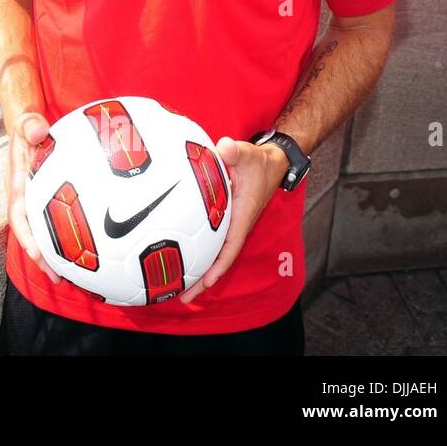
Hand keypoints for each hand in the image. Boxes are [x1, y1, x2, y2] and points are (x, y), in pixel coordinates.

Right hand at [6, 110, 61, 284]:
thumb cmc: (27, 128)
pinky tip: (88, 250)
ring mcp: (36, 202)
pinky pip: (56, 223)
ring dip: (54, 255)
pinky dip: (67, 238)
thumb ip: (30, 125)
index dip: (26, 235)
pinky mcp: (47, 201)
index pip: (17, 214)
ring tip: (74, 276)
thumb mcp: (26, 123)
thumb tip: (38, 130)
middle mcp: (24, 198)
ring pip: (43, 233)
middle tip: (59, 277)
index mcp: (17, 185)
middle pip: (31, 233)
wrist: (27, 127)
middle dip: (41, 257)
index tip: (36, 253)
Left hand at [178, 136, 286, 302]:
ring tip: (176, 288)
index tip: (206, 281)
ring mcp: (228, 224)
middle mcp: (235, 225)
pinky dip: (197, 252)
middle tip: (182, 298)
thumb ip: (236, 152)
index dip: (218, 265)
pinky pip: (209, 241)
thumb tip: (225, 148)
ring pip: (212, 252)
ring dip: (198, 270)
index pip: (229, 246)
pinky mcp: (222, 219)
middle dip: (202, 279)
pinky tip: (178, 259)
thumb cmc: (258, 161)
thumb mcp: (248, 154)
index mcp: (241, 216)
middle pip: (218, 258)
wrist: (270, 162)